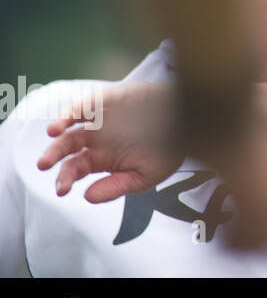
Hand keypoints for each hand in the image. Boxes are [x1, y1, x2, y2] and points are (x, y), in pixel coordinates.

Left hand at [37, 82, 180, 200]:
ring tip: (52, 136)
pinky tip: (64, 122)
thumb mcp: (147, 175)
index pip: (75, 169)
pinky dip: (70, 112)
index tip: (63, 190)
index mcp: (102, 159)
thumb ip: (117, 186)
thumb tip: (87, 197)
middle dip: (52, 157)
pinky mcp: (107, 100)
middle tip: (43, 165)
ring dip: (57, 132)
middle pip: (66, 149)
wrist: (191, 119)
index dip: (65, 179)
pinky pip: (83, 106)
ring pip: (69, 126)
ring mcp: (100, 119)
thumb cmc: (170, 148)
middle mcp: (96, 139)